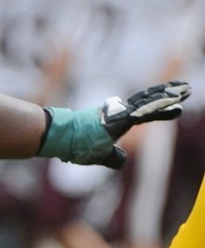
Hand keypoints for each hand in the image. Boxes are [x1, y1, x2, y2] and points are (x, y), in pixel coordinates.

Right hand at [38, 80, 190, 168]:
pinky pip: (144, 112)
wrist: (60, 137)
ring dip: (168, 97)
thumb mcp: (99, 155)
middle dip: (168, 94)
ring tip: (186, 91)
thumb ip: (112, 157)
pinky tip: (174, 104)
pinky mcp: (118, 119)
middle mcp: (119, 112)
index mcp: (116, 119)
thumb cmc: (75, 145)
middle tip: (186, 88)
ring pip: (149, 102)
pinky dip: (159, 108)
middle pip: (149, 100)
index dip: (159, 105)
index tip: (176, 102)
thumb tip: (122, 160)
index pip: (143, 109)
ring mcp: (119, 114)